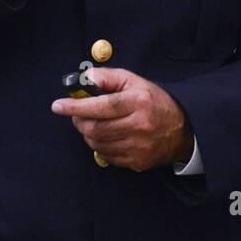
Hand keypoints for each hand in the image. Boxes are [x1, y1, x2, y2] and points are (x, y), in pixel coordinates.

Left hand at [50, 67, 193, 170]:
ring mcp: (139, 147)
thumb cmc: (154, 101)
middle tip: (75, 115)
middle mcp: (140, 125)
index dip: (75, 106)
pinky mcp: (138, 162)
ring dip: (88, 134)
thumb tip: (84, 79)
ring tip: (92, 124)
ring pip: (97, 144)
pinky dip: (100, 146)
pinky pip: (107, 156)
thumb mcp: (134, 81)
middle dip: (78, 121)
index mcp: (138, 101)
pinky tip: (106, 137)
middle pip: (95, 128)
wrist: (182, 128)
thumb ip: (107, 77)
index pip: (100, 105)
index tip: (57, 105)